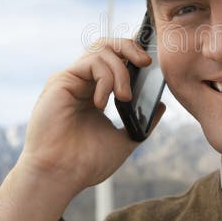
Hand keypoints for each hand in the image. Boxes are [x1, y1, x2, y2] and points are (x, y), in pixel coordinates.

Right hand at [0, 38, 165, 220]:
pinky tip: (102, 103)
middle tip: (146, 63)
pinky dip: (105, 78)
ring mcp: (71, 80)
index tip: (152, 64)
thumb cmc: (86, 163)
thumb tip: (161, 104)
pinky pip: (91, 62)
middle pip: (107, 44)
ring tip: (123, 98)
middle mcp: (82, 82)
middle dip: (131, 47)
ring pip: (102, 50)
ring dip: (121, 70)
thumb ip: (143, 121)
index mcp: (95, 92)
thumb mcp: (125, 139)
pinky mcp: (61, 80)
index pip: (115, 59)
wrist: (61, 176)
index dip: (134, 53)